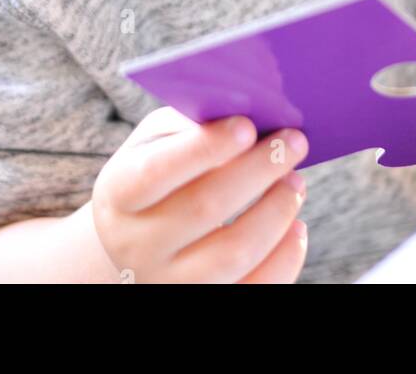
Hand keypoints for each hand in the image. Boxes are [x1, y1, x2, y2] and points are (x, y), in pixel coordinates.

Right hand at [91, 106, 308, 282]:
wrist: (136, 244)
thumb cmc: (157, 174)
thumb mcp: (155, 142)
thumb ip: (191, 124)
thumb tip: (246, 111)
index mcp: (118, 193)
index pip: (156, 172)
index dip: (204, 148)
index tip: (248, 125)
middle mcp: (137, 245)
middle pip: (203, 208)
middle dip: (257, 170)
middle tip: (293, 142)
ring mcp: (169, 283)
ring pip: (233, 254)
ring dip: (276, 213)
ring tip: (296, 182)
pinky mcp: (204, 304)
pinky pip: (254, 289)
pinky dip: (284, 258)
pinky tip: (296, 227)